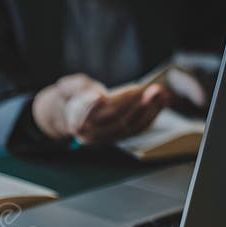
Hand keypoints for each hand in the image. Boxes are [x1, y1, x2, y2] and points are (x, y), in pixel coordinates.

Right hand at [32, 74, 170, 144]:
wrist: (64, 115)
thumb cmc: (69, 97)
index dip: (119, 101)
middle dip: (139, 103)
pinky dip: (150, 117)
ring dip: (149, 111)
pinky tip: (159, 104)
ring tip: (161, 94)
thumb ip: (78, 88)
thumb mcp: (67, 87)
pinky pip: (135, 130)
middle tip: (153, 89)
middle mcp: (91, 135)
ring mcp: (104, 139)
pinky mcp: (115, 138)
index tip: (135, 89)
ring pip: (131, 127)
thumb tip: (97, 97)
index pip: (101, 112)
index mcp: (76, 122)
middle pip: (119, 120)